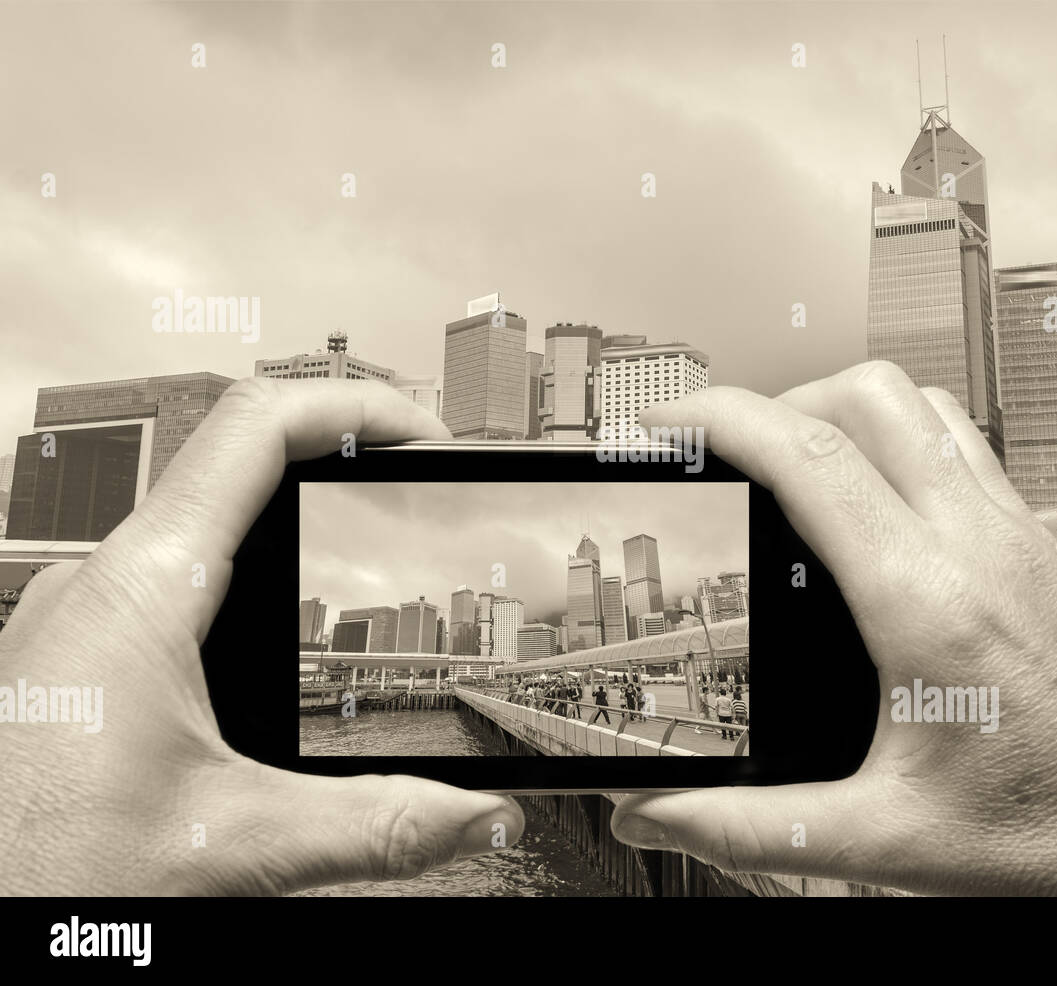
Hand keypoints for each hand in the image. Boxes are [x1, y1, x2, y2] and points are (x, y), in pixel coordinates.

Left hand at [0, 378, 523, 895]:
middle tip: (411, 478)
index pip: (257, 429)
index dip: (354, 408)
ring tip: (362, 540)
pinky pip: (171, 578)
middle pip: (234, 460)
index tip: (422, 431)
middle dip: (336, 455)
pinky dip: (246, 575)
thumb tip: (475, 813)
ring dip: (289, 516)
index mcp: (141, 592)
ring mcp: (81, 616)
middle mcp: (101, 585)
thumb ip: (373, 825)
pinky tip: (279, 632)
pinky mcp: (77, 655)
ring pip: (200, 522)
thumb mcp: (232, 845)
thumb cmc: (31, 868)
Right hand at [613, 362, 1056, 895]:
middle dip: (780, 401)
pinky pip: (966, 450)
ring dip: (849, 412)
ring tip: (798, 463)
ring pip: (925, 409)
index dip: (722, 420)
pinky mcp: (1046, 549)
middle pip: (869, 397)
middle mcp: (982, 547)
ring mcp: (1023, 538)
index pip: (809, 460)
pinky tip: (879, 510)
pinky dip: (904, 445)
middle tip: (731, 452)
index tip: (671, 422)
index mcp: (930, 603)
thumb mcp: (883, 840)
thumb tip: (664, 815)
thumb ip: (751, 830)